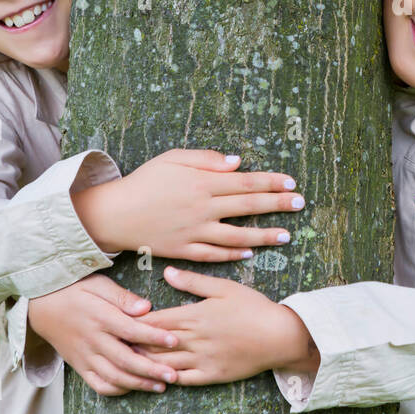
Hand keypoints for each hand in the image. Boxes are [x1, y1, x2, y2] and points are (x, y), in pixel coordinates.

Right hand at [26, 273, 179, 395]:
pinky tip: (133, 387)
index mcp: (100, 318)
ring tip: (160, 386)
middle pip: (125, 360)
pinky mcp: (79, 366)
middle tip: (173, 375)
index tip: (174, 340)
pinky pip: (97, 384)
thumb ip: (122, 297)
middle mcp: (93, 340)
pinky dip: (116, 389)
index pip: (131, 330)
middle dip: (151, 370)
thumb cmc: (74, 290)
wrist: (40, 306)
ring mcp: (85, 356)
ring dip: (138, 384)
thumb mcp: (98, 284)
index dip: (154, 336)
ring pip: (113, 376)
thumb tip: (147, 307)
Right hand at [74, 149, 302, 259]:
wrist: (114, 213)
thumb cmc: (144, 181)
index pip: (246, 182)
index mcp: (202, 182)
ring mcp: (195, 232)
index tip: (291, 184)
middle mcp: (203, 208)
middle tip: (300, 204)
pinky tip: (250, 251)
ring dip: (264, 235)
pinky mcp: (185, 250)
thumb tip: (238, 163)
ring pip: (237, 235)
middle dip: (278, 205)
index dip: (271, 182)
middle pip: (248, 206)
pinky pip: (215, 254)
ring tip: (286, 235)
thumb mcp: (173, 158)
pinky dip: (234, 253)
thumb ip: (207, 159)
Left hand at [130, 265, 313, 385]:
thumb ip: (194, 282)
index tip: (118, 320)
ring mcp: (202, 359)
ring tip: (128, 360)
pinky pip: (182, 380)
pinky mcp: (212, 374)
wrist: (280, 335)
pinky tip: (156, 377)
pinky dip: (166, 379)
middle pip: (153, 344)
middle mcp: (193, 339)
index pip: (154, 320)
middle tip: (114, 342)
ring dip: (145, 362)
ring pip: (164, 363)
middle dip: (132, 344)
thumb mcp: (225, 287)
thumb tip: (168, 272)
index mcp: (194, 315)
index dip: (134, 322)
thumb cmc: (254, 307)